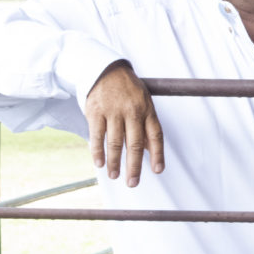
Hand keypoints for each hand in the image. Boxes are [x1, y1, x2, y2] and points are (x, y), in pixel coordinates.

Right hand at [84, 61, 165, 186]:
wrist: (107, 70)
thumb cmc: (129, 91)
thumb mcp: (144, 103)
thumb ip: (146, 126)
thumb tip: (150, 151)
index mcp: (147, 110)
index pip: (156, 135)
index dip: (157, 154)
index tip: (158, 170)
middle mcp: (132, 111)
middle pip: (135, 143)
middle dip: (134, 166)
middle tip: (133, 182)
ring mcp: (113, 111)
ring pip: (115, 142)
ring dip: (114, 162)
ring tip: (115, 176)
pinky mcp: (96, 111)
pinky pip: (97, 135)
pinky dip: (97, 151)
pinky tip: (99, 163)